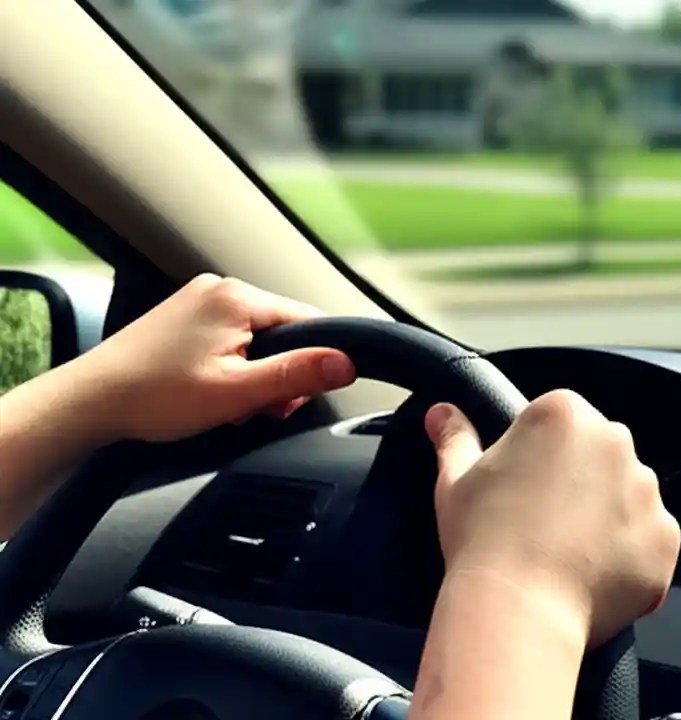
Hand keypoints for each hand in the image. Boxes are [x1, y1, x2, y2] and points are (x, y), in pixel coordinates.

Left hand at [78, 274, 356, 442]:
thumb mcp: (237, 393)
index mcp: (237, 296)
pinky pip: (230, 340)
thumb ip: (296, 375)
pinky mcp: (184, 317)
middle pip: (282, 333)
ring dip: (253, 376)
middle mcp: (219, 288)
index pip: (308, 323)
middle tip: (251, 407)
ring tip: (224, 403)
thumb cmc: (153, 396)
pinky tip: (209, 391)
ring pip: (257, 340)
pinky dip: (230, 369)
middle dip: (276, 374)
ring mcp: (198, 300)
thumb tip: (347, 363)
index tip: (288, 399)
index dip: (310, 365)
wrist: (88, 402)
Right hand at [426, 390, 680, 648]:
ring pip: (629, 496)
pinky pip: (650, 540)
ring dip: (608, 517)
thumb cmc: (483, 541)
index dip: (541, 456)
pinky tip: (592, 575)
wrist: (517, 610)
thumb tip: (443, 413)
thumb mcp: (455, 482)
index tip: (526, 486)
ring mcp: (647, 491)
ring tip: (569, 553)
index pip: (562, 422)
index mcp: (565, 415)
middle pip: (601, 454)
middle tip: (545, 521)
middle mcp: (614, 442)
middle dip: (581, 481)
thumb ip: (456, 438)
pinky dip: (629, 556)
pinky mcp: (665, 537)